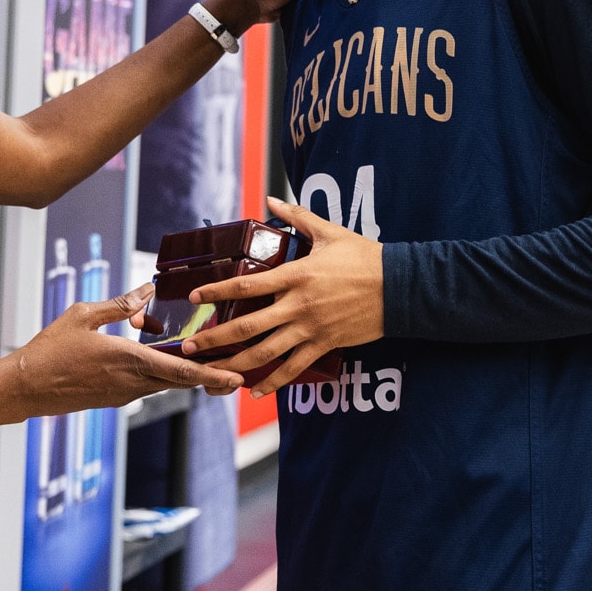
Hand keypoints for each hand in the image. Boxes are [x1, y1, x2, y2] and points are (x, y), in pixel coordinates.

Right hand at [10, 285, 242, 415]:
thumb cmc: (50, 349)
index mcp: (127, 359)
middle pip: (181, 382)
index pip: (180, 370)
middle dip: (210, 378)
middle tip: (236, 373)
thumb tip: (146, 292)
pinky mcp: (114, 399)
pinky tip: (167, 364)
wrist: (26, 388)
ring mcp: (123, 394)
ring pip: (165, 384)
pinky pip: (148, 386)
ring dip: (187, 376)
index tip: (235, 376)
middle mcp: (131, 382)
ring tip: (210, 366)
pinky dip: (163, 377)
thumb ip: (119, 305)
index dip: (211, 373)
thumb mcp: (83, 315)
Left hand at [179, 195, 382, 391]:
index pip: (246, 285)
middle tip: (190, 347)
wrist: (401, 287)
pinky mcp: (325, 344)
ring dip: (235, 365)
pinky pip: (294, 368)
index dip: (217, 291)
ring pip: (265, 352)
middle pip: (248, 326)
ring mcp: (311, 328)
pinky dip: (273, 382)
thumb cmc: (365, 257)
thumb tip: (271, 199)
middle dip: (215, 338)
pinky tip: (254, 392)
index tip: (194, 298)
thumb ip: (297, 216)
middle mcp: (298, 304)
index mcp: (295, 274)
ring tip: (211, 373)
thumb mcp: (329, 232)